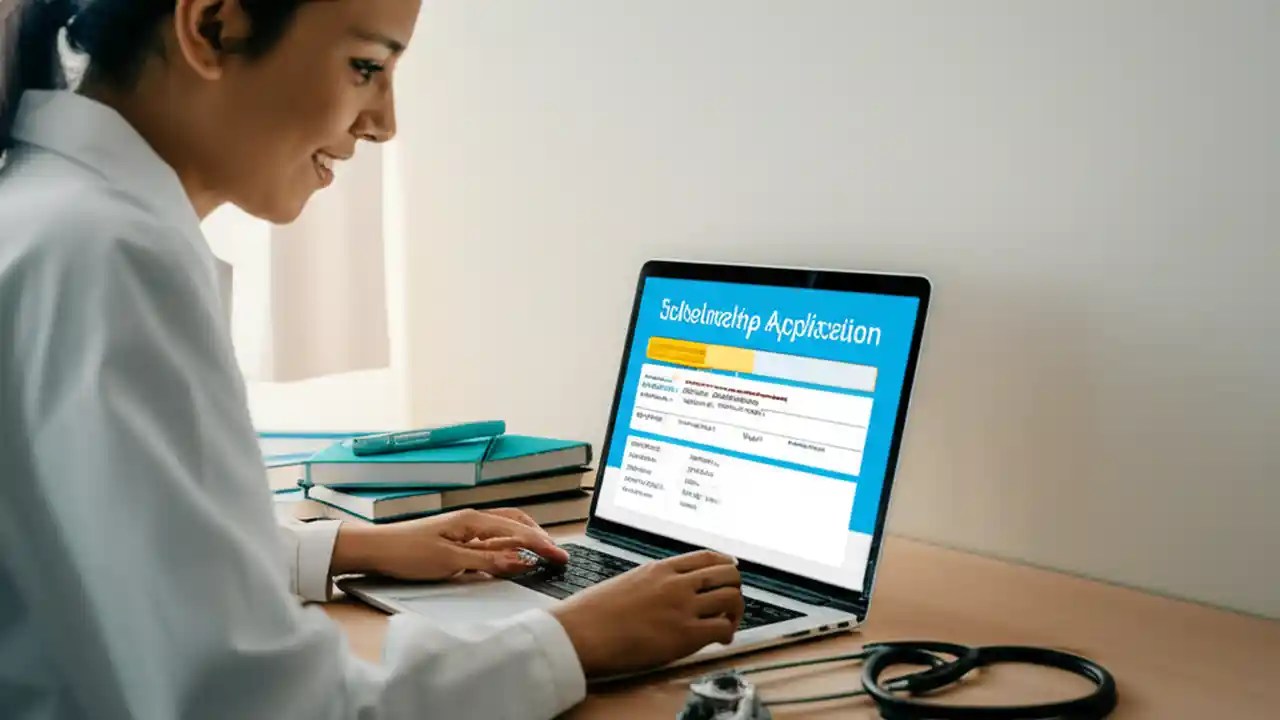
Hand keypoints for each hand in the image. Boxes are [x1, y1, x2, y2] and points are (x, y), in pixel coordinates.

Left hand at [330, 508, 569, 580]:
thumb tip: (520, 561)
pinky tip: (511, 555)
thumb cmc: (407, 552)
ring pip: (504, 528)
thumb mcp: (450, 562)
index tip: (561, 557)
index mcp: (473, 521)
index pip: (517, 532)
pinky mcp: (456, 537)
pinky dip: (508, 544)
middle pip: (515, 522)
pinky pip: (490, 538)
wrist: (375, 549)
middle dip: (539, 536)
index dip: (542, 545)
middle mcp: (471, 519)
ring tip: (541, 551)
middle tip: (557, 554)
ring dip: (525, 538)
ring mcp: (463, 527)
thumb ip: (488, 561)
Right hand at [548, 549, 743, 677]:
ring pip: (732, 598)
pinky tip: (719, 641)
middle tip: (728, 605)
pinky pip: (722, 628)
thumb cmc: (592, 611)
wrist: (581, 632)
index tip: (731, 572)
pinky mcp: (684, 635)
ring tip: (726, 625)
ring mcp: (682, 608)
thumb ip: (652, 582)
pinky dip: (727, 634)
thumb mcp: (627, 581)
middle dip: (734, 589)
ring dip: (735, 612)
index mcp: (660, 569)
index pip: (707, 557)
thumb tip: (664, 592)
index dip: (726, 564)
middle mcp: (676, 583)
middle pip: (727, 574)